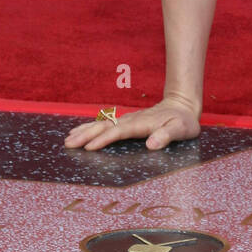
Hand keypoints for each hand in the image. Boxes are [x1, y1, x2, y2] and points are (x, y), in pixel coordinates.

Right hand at [63, 95, 201, 151]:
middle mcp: (131, 120)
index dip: (104, 139)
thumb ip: (167, 135)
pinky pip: (105, 124)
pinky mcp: (126, 121)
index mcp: (142, 124)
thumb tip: (151, 144)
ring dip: (85, 131)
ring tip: (68, 139)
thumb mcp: (181, 129)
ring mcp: (127, 120)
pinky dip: (90, 127)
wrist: (182, 105)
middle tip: (68, 143)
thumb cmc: (183, 121)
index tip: (89, 146)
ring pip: (102, 124)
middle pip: (105, 126)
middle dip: (87, 134)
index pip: (119, 132)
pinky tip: (80, 131)